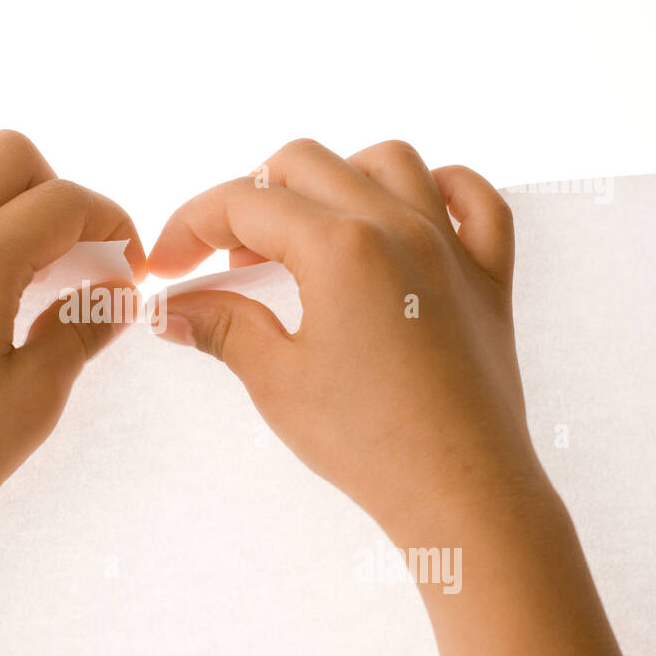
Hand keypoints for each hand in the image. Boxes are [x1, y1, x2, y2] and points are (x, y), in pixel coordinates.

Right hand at [150, 139, 535, 535]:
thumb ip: (221, 326)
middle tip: (227, 258)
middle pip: (305, 163)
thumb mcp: (276, 380)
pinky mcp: (489, 278)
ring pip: (389, 161)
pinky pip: (476, 201)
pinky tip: (406, 217)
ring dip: (334, 178)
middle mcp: (399, 226)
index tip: (166, 266)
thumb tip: (171, 310)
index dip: (189, 226)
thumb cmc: (367, 443)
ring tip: (306, 230)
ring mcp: (451, 246)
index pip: (244, 201)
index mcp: (339, 246)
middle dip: (250, 197)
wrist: (460, 495)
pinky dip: (439, 190)